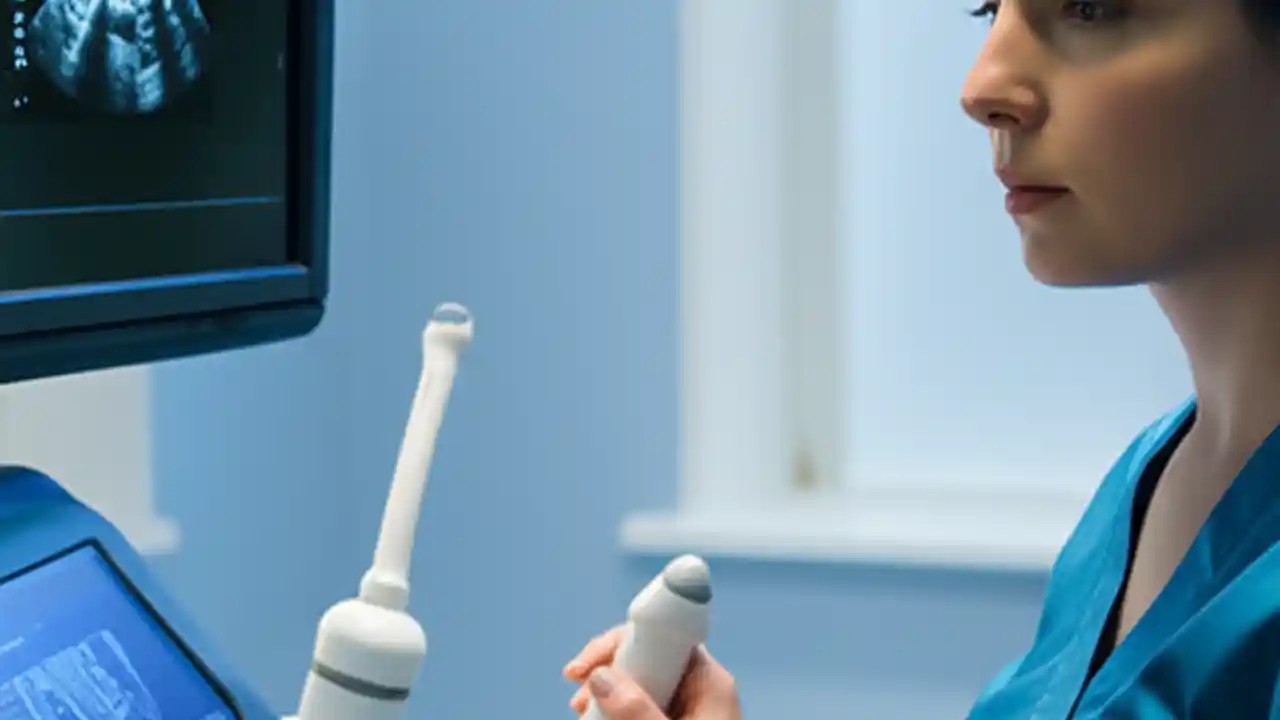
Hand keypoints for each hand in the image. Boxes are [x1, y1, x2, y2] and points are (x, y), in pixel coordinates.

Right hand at [563, 624, 741, 718]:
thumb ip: (636, 713)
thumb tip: (600, 676)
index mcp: (709, 683)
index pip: (662, 637)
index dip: (619, 644)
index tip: (582, 669)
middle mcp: (701, 689)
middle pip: (647, 658)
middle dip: (607, 673)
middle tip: (578, 700)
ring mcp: (690, 709)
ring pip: (642, 683)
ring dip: (609, 695)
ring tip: (584, 716)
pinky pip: (645, 706)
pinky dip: (621, 713)